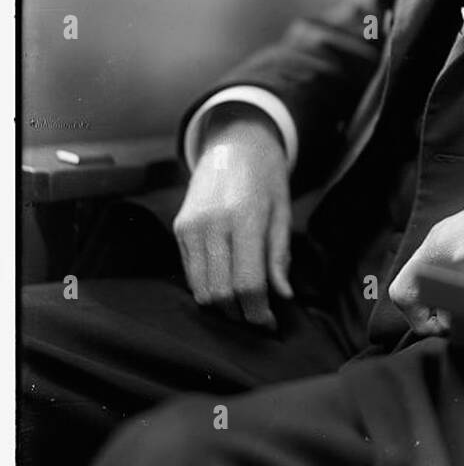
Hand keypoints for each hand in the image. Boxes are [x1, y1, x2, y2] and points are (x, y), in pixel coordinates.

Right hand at [173, 108, 292, 329]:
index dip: (258, 312)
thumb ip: (280, 255)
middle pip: (221, 292)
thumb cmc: (266, 177)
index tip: (270, 323)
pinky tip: (226, 285)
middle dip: (240, 314)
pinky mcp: (179, 228)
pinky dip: (207, 288)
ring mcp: (190, 226)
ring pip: (201, 289)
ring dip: (222, 306)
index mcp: (244, 217)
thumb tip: (283, 295)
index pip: (247, 283)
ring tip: (244, 306)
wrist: (234, 142)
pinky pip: (190, 273)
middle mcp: (212, 223)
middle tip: (259, 318)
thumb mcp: (283, 211)